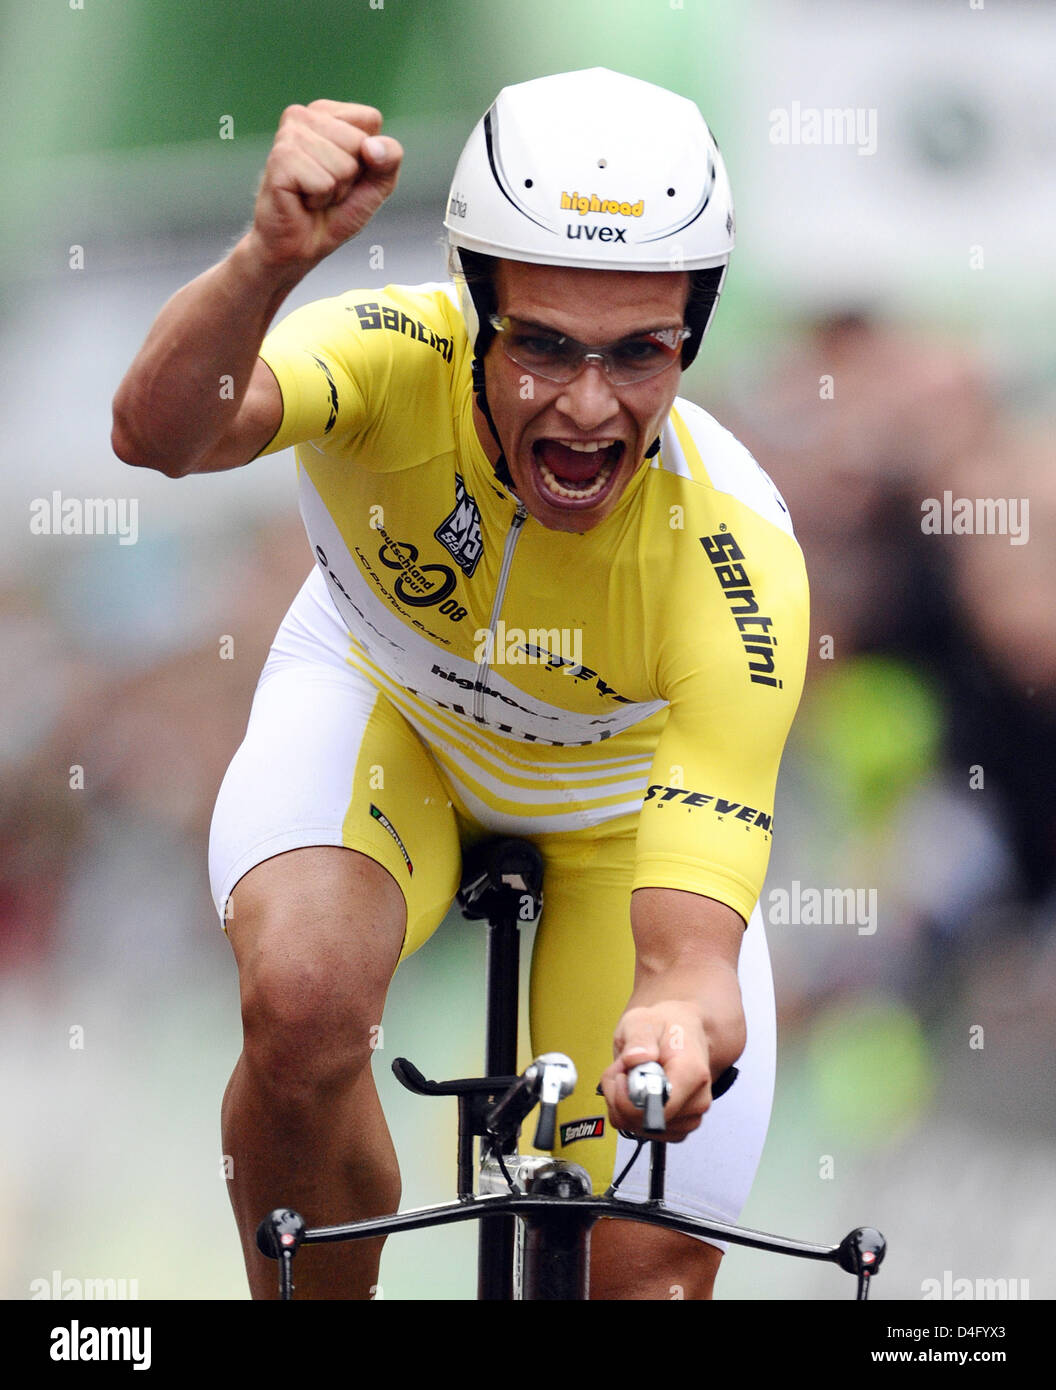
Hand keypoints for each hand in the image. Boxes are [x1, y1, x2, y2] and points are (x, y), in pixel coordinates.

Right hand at [248, 100, 402, 270]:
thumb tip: (373, 147)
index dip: (369, 157)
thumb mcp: (375, 185)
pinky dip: (319, 200)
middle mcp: (304, 116)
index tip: (345, 174)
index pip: (370, 120)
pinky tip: (302, 200)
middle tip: (327, 189)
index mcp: (327, 113)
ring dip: (334, 191)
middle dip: (351, 177)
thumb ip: (389, 160)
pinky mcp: (280, 158)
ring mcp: (289, 134)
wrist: (299, 246)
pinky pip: (324, 182)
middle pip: (358, 142)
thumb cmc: (335, 213)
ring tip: (314, 195)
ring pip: (343, 164)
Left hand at [600, 1002, 716, 1140]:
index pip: (660, 1108)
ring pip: (639, 1128)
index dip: (629, 1100)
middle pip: (646, 1122)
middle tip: (621, 1068)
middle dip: (620, 1097)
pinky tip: (633, 1090)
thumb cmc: (664, 1027)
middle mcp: (697, 1100)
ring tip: (629, 1075)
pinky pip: (641, 1131)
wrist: (681, 1034)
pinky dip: (627, 1113)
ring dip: (621, 1104)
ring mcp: (690, 1117)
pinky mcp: (678, 1127)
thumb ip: (638, 1038)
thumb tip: (635, 1059)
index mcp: (692, 1073)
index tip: (622, 1074)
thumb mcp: (643, 1021)